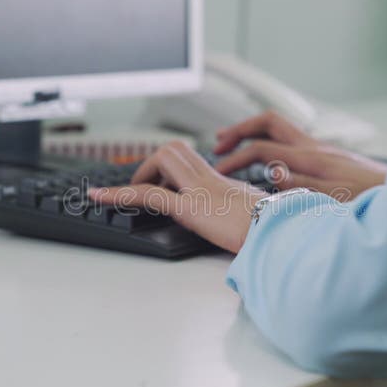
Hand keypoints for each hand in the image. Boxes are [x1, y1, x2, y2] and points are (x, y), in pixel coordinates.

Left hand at [87, 141, 267, 252]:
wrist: (287, 236)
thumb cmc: (281, 234)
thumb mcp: (264, 224)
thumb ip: (252, 219)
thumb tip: (254, 230)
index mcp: (228, 185)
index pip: (193, 164)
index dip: (172, 170)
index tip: (162, 182)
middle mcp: (213, 181)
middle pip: (176, 150)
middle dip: (155, 166)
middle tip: (148, 187)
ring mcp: (202, 191)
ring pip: (164, 160)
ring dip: (144, 174)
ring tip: (132, 193)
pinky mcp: (192, 207)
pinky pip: (148, 195)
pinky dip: (119, 194)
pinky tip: (99, 196)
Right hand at [214, 111, 386, 199]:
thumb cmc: (372, 200)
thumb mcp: (333, 198)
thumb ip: (300, 185)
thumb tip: (271, 170)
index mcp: (312, 158)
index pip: (262, 149)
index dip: (235, 159)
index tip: (219, 170)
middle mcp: (315, 147)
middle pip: (268, 123)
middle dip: (240, 130)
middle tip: (220, 144)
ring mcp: (322, 149)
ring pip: (279, 129)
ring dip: (254, 132)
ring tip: (235, 144)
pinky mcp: (329, 157)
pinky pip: (291, 140)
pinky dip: (271, 142)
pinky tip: (268, 157)